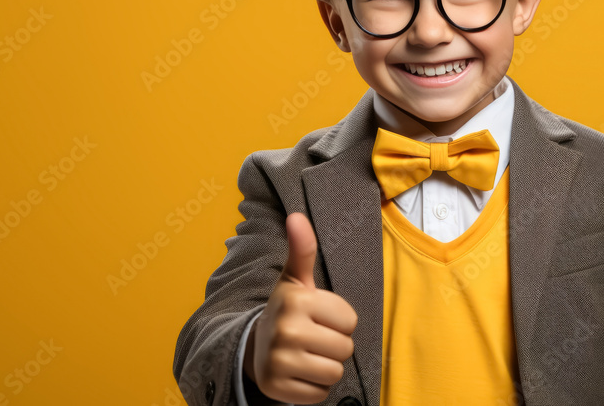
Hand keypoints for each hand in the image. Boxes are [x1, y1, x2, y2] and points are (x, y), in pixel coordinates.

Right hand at [245, 212, 358, 403]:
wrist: (253, 345)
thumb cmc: (287, 309)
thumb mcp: (295, 279)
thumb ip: (303, 249)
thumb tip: (297, 216)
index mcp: (297, 300)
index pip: (350, 320)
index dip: (339, 320)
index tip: (318, 316)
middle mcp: (286, 329)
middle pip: (345, 348)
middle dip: (334, 344)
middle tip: (313, 336)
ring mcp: (279, 361)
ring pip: (335, 372)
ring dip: (325, 366)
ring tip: (307, 354)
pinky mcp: (277, 387)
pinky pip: (320, 393)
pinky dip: (313, 387)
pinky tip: (299, 371)